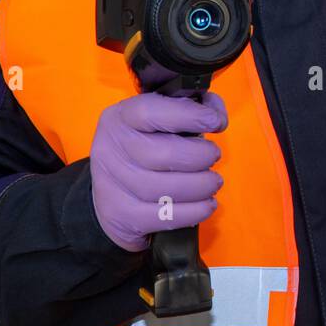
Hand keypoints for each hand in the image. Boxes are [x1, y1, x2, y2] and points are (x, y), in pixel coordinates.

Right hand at [89, 91, 227, 251]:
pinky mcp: (120, 216)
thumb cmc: (144, 148)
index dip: (188, 115)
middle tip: (214, 156)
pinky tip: (206, 205)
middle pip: (163, 154)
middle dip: (200, 156)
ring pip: (165, 189)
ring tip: (212, 182)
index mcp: (121, 118)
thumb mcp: (157, 119)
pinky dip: (193, 212)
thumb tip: (216, 116)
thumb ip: (189, 108)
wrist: (109, 192)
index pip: (150, 112)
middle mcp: (111, 148)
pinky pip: (163, 217)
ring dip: (201, 186)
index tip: (214, 121)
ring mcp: (112, 185)